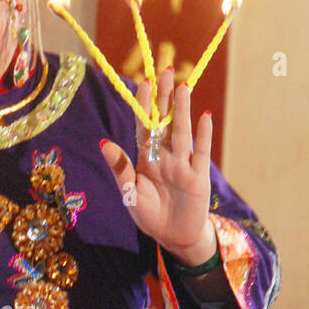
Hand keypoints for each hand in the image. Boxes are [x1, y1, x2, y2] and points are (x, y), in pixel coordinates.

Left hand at [100, 71, 215, 264]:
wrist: (173, 237)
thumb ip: (120, 168)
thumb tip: (103, 142)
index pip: (144, 126)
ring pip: (181, 132)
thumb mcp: (130, 194)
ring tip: (183, 86)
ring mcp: (182, 164)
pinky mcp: (198, 177)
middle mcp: (164, 156)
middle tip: (166, 70)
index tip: (142, 82)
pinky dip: (203, 135)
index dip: (144, 105)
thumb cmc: (149, 215)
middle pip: (164, 121)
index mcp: (145, 158)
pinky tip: (205, 116)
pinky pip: (201, 152)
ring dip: (182, 110)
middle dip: (164, 98)